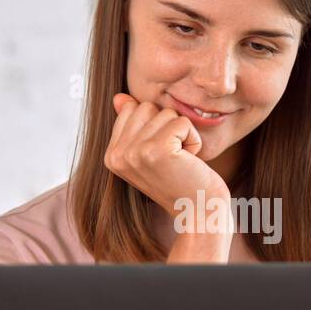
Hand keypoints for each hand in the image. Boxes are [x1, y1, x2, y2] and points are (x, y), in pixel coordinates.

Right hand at [105, 93, 229, 216]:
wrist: (198, 211)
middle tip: (173, 158)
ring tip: (181, 161)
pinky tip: (190, 161)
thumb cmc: (180, 181)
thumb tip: (120, 97)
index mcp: (112, 155)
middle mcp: (118, 155)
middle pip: (146, 106)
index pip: (131, 109)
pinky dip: (193, 139)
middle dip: (168, 127)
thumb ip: (133, 125)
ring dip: (182, 134)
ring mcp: (135, 153)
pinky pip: (182, 122)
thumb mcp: (150, 152)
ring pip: (166, 113)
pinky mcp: (157, 150)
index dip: (154, 126)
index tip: (161, 154)